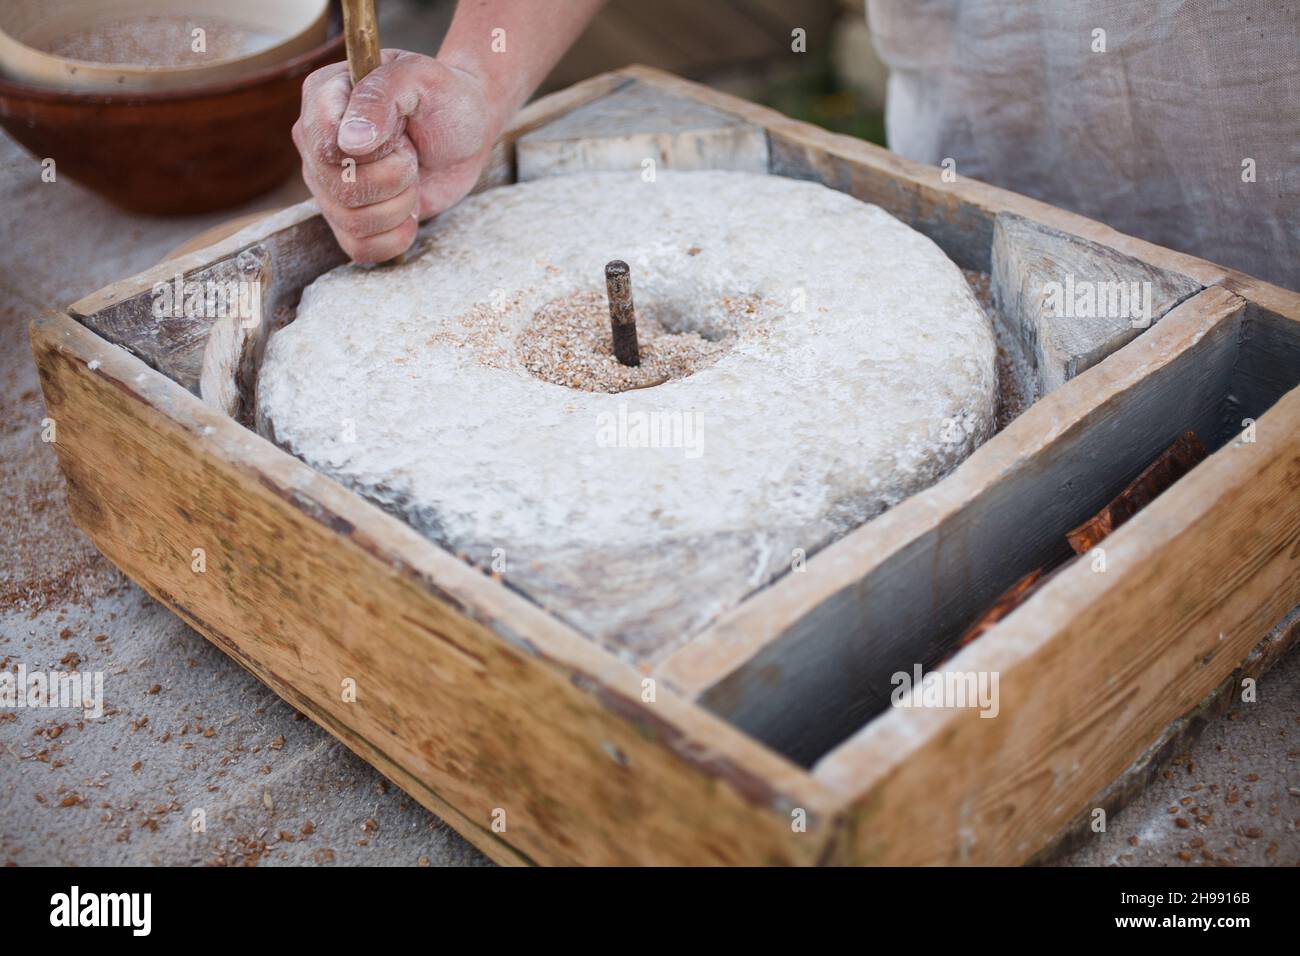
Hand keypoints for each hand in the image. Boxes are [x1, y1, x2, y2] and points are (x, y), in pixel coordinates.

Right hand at [292, 51, 498, 262]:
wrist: (465, 132)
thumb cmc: (443, 98)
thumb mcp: (420, 78)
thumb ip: (381, 95)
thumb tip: (350, 142)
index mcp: (322, 97)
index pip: (322, 144)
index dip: (368, 152)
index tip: (399, 133)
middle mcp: (316, 144)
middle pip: (339, 189)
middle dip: (394, 178)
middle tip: (412, 156)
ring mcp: (329, 186)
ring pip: (352, 222)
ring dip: (400, 205)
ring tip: (412, 178)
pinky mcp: (350, 220)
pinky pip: (360, 249)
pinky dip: (397, 236)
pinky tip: (410, 208)